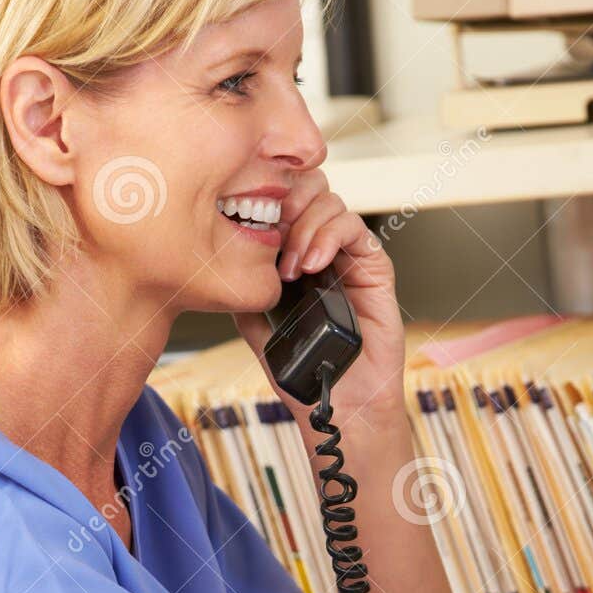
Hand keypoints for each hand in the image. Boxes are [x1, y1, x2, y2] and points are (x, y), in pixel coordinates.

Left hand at [233, 169, 406, 433]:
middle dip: (286, 201)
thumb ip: (244, 289)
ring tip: (291, 268)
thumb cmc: (304, 370)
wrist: (338, 403)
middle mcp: (324, 249)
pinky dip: (329, 237)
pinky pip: (355, 229)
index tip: (247, 222)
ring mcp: (350, 256)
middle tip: (271, 231)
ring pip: (331, 203)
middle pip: (310, 188)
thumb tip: (219, 257)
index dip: (267, 198)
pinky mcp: (374, 268)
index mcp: (295, 255)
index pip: (284, 199)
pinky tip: (311, 265)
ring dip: (304, 227)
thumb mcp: (256, 324)